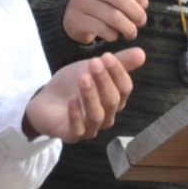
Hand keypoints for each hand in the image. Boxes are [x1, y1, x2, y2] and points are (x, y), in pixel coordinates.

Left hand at [24, 48, 145, 143]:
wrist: (45, 98)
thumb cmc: (72, 84)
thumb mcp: (93, 68)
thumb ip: (117, 62)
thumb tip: (142, 53)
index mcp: (115, 100)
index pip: (125, 89)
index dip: (118, 72)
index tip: (106, 56)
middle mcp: (106, 116)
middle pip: (112, 101)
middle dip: (104, 81)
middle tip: (94, 62)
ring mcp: (90, 128)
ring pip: (97, 115)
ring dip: (91, 96)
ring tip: (83, 78)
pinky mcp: (71, 135)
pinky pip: (77, 129)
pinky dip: (76, 114)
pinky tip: (72, 99)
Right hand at [63, 0, 150, 44]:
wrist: (75, 16)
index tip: (144, 4)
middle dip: (136, 12)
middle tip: (141, 21)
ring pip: (113, 16)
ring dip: (128, 27)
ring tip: (131, 32)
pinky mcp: (74, 18)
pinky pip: (103, 29)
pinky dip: (113, 35)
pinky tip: (114, 34)